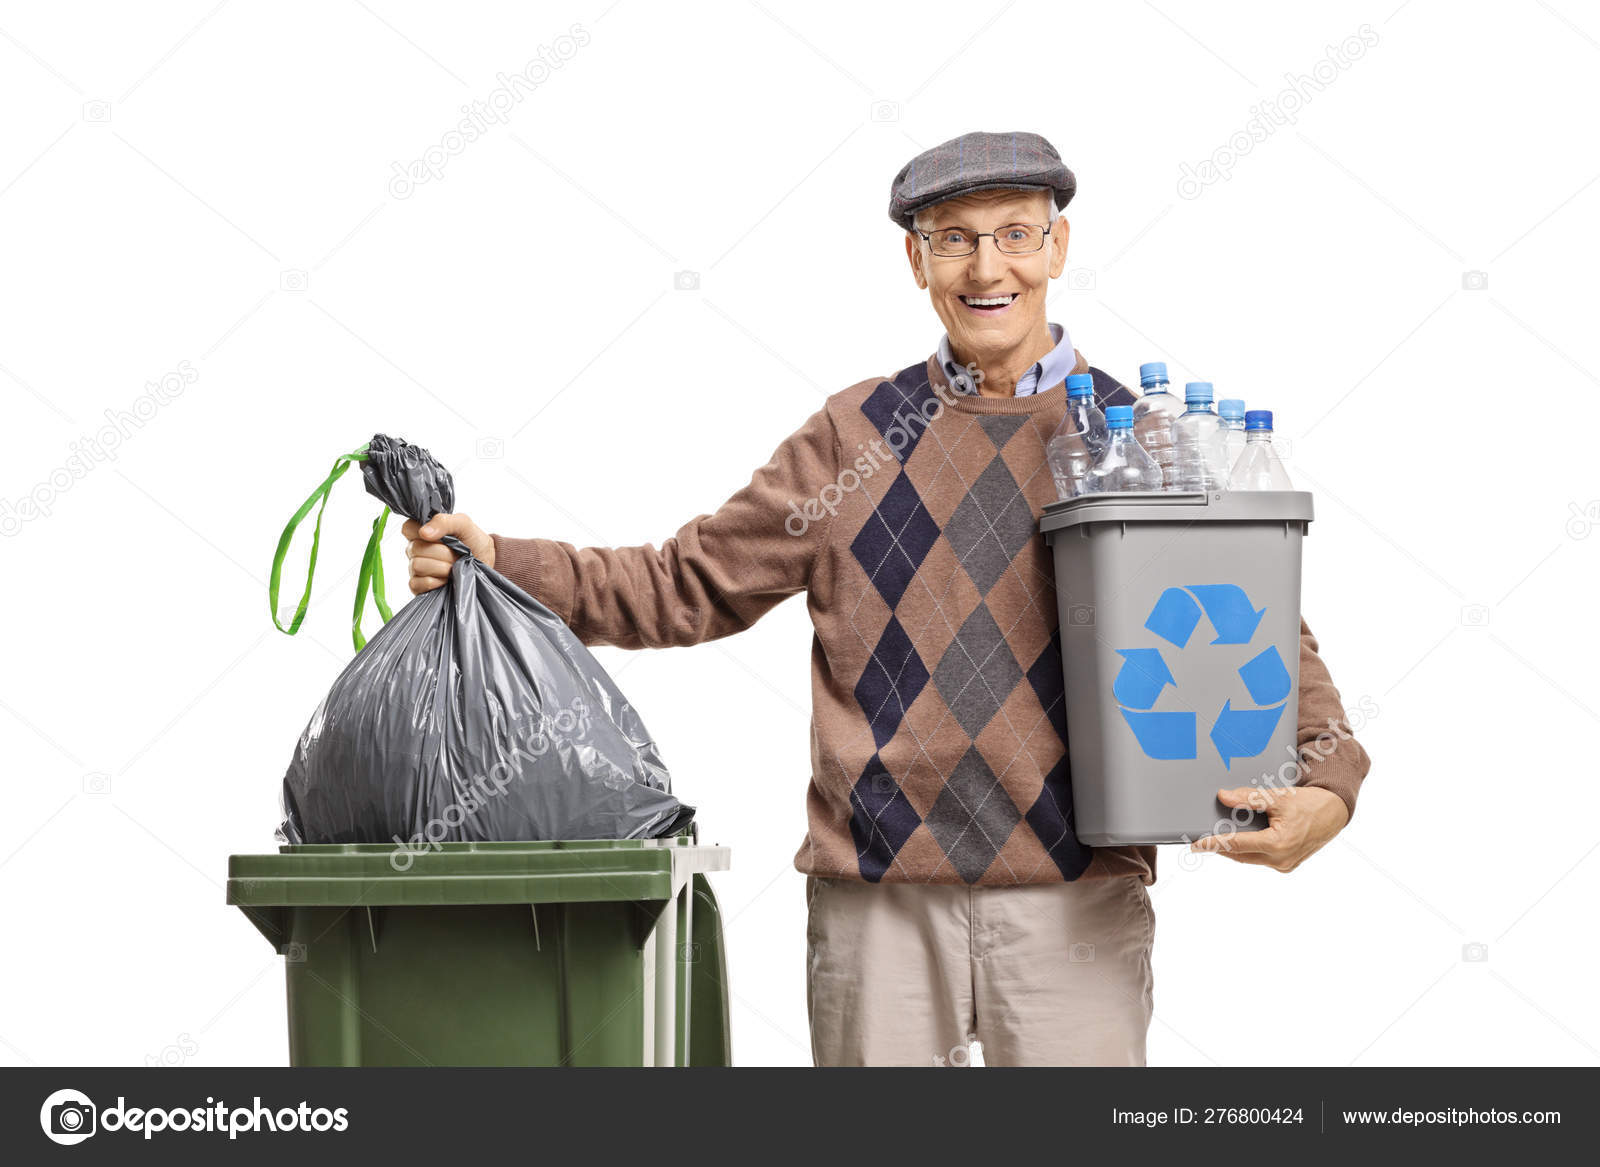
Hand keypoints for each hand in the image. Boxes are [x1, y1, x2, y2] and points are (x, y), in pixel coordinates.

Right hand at [401, 512, 494, 593]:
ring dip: (442, 567)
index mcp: (422, 532)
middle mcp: (415, 549)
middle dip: (442, 553)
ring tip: (454, 567)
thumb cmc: (474, 543)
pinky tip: (447, 580)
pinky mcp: (418, 586)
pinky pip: (417, 584)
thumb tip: (424, 532)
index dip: (423, 532)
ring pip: (417, 566)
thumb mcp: (464, 525)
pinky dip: (436, 582)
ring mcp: (415, 568)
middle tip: (456, 555)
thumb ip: (444, 522)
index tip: (442, 537)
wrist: (486, 565)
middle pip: (415, 548)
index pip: (407, 528)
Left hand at [1190, 785, 1348, 872]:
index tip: (1196, 844)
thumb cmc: (1307, 803)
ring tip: (1215, 841)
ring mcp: (1285, 865)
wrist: (1333, 812)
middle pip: (1240, 854)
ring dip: (1233, 850)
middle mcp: (1281, 859)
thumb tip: (1223, 796)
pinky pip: (1261, 859)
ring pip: (1250, 858)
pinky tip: (1238, 842)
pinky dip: (1249, 851)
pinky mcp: (1287, 865)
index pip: (1237, 845)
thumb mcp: (1277, 796)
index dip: (1214, 843)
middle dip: (1220, 848)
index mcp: (1278, 843)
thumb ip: (1248, 798)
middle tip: (1200, 842)